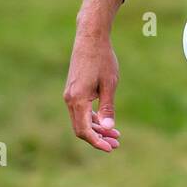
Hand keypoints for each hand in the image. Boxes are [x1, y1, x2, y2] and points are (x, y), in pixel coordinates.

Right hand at [64, 32, 120, 151]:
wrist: (90, 38)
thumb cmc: (102, 59)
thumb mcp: (109, 84)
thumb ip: (108, 107)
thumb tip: (109, 128)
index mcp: (77, 99)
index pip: (84, 130)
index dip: (97, 142)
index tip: (111, 148)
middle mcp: (69, 99)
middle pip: (81, 128)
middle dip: (98, 138)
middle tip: (117, 144)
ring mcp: (70, 95)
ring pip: (81, 120)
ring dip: (97, 129)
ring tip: (115, 135)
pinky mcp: (73, 90)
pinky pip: (81, 111)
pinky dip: (93, 118)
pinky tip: (106, 122)